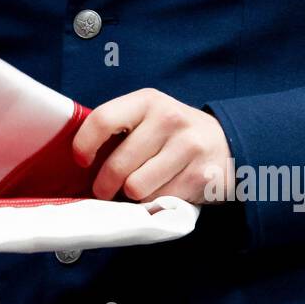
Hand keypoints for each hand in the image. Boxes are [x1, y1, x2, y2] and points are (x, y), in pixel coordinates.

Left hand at [72, 88, 233, 204]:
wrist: (227, 144)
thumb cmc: (171, 134)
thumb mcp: (147, 117)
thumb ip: (117, 130)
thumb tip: (78, 159)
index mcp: (147, 101)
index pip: (103, 120)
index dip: (84, 146)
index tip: (82, 162)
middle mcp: (169, 119)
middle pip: (117, 165)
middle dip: (104, 185)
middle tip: (105, 189)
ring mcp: (188, 147)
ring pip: (136, 188)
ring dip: (132, 195)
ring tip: (138, 188)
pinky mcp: (200, 175)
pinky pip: (160, 200)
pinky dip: (155, 202)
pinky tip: (163, 190)